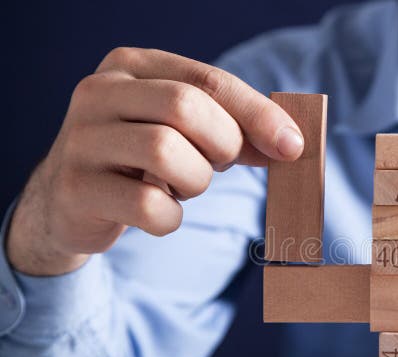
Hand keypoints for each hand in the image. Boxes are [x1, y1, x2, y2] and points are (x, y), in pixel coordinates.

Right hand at [6, 48, 304, 275]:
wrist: (70, 199)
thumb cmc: (143, 159)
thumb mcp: (187, 131)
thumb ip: (235, 129)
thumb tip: (292, 143)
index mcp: (132, 65)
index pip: (208, 80)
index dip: (258, 114)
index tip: (293, 147)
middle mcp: (99, 92)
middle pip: (187, 107)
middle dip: (222, 144)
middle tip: (220, 164)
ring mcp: (81, 139)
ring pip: (166, 152)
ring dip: (194, 181)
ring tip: (182, 186)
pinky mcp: (76, 188)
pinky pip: (149, 206)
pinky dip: (170, 217)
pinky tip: (159, 212)